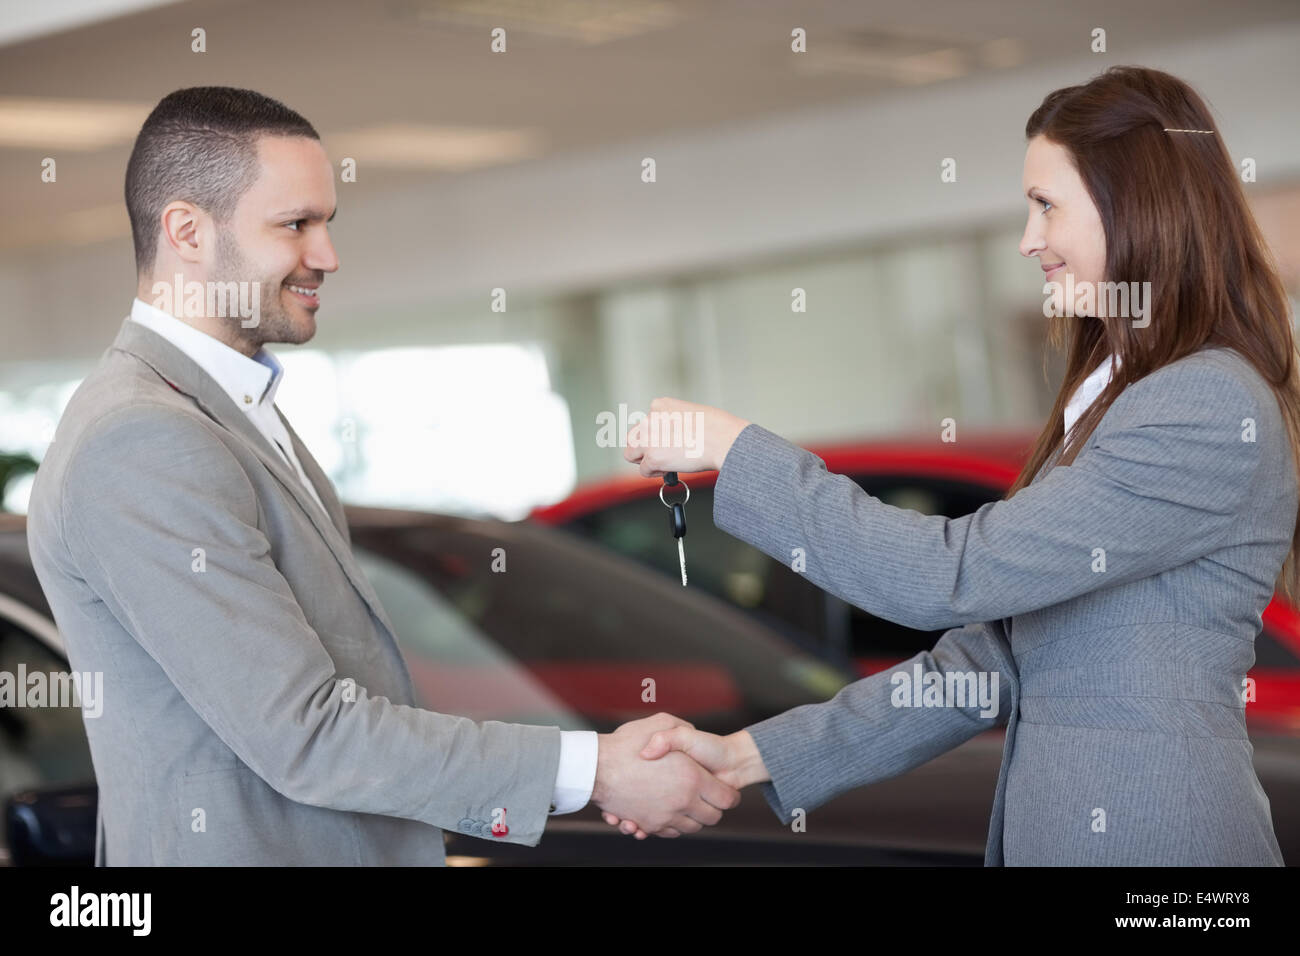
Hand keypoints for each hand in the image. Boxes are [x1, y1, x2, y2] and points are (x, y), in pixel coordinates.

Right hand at [592, 713, 741, 838]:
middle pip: (711, 818)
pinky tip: (667, 812)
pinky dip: (671, 826)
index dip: (729, 796)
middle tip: (708, 798)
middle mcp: (682, 801)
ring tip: (686, 804)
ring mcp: (664, 816)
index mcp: (692, 778)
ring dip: (692, 819)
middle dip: (712, 810)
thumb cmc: (627, 743)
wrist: (595, 767)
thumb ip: (682, 729)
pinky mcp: (648, 825)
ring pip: (691, 828)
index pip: (726, 799)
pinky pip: (669, 832)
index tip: (725, 791)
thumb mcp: (662, 722)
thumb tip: (691, 736)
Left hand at [623, 396, 749, 475]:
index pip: (646, 421)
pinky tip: (670, 469)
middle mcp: (650, 419)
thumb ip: (675, 422)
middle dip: (644, 447)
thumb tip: (672, 437)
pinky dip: (655, 473)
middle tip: (660, 454)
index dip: (657, 434)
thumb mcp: (691, 413)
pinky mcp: (652, 457)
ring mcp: (649, 438)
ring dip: (644, 460)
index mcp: (660, 405)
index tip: (667, 441)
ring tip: (663, 463)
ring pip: (631, 453)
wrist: (724, 440)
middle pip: (633, 436)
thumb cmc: (717, 428)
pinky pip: (644, 470)